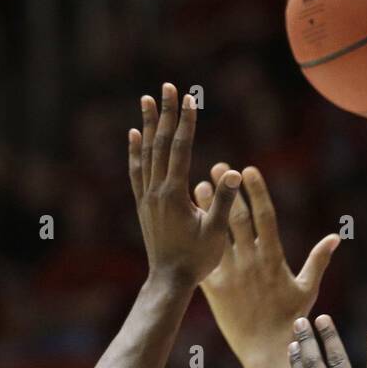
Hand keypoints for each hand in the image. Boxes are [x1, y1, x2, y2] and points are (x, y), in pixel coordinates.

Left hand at [129, 84, 239, 287]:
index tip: (189, 97)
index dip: (186, 122)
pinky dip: (135, 151)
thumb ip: (223, 202)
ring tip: (147, 100)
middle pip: (160, 144)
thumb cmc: (196, 260)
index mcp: (174, 194)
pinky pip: (136, 171)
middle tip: (167, 86)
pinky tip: (135, 135)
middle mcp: (156, 191)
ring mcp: (147, 197)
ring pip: (146, 153)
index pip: (180, 149)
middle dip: (165, 113)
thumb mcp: (215, 233)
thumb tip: (232, 174)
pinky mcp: (143, 205)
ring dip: (148, 124)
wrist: (169, 281)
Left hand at [194, 164, 339, 361]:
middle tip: (219, 167)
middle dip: (228, 190)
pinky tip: (187, 223)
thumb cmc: (290, 321)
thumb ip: (318, 260)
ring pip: (216, 233)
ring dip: (207, 208)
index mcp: (273, 257)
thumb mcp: (308, 289)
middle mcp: (251, 261)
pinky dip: (195, 239)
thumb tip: (336, 237)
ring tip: (198, 186)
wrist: (267, 350)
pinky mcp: (215, 288)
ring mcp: (231, 273)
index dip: (256, 191)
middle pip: (237, 217)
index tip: (248, 169)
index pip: (265, 216)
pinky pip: (204, 258)